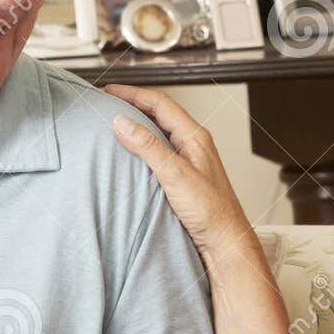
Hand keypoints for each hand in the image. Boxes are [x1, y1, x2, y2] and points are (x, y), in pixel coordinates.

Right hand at [105, 85, 251, 259]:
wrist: (225, 242)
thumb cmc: (212, 212)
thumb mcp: (175, 175)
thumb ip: (148, 147)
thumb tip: (121, 122)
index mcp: (195, 137)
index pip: (160, 103)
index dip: (133, 93)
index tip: (110, 91)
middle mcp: (193, 144)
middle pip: (159, 113)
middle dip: (133, 103)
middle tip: (108, 102)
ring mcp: (189, 160)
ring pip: (159, 132)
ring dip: (138, 123)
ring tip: (115, 122)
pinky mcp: (183, 177)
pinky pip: (159, 151)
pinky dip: (142, 145)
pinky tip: (131, 154)